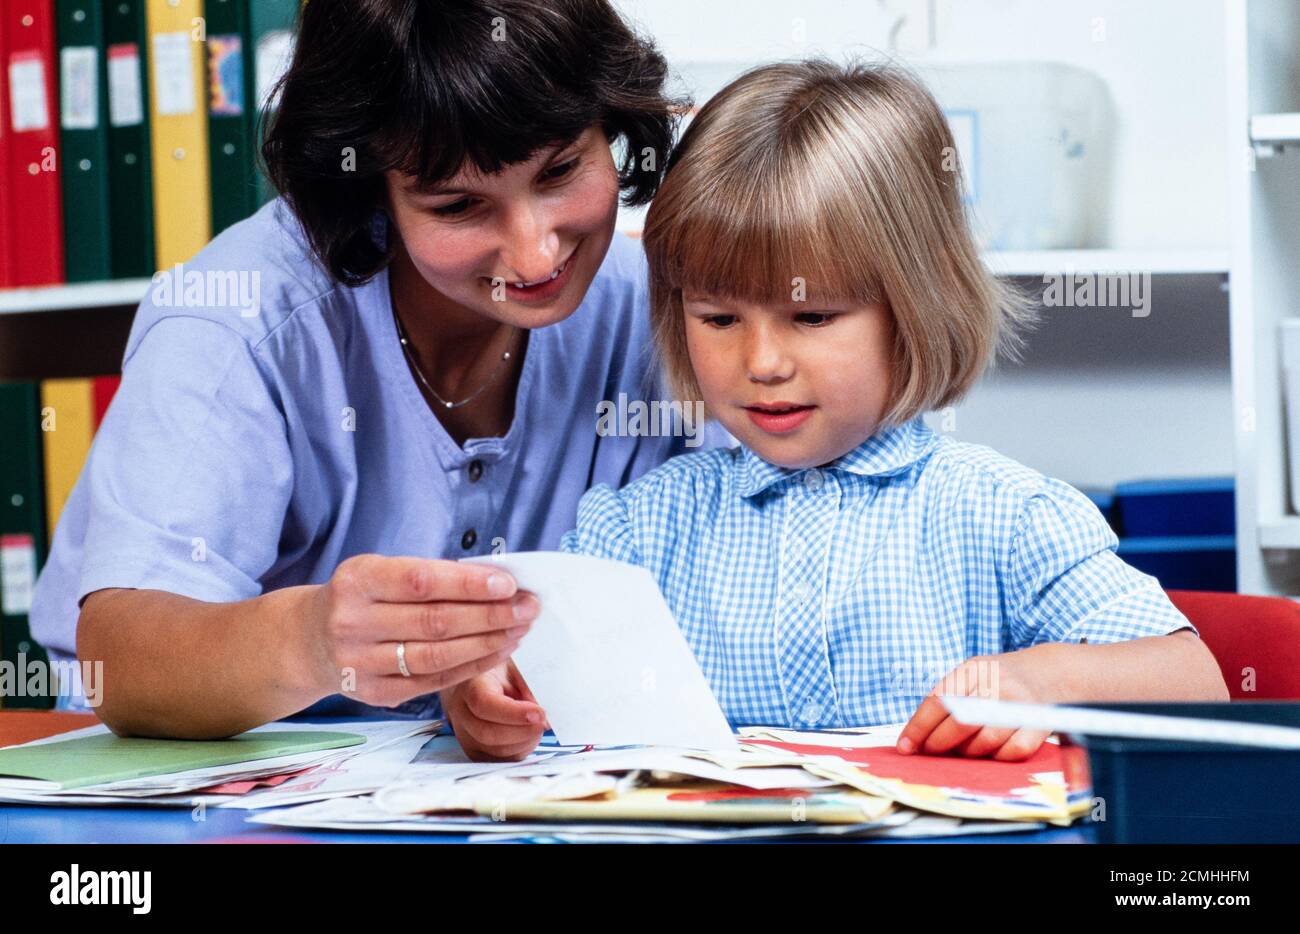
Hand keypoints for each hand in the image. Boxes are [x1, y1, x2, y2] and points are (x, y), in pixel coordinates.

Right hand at [303, 554, 537, 708]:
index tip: (508, 583)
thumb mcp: (381, 572)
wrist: (310, 640)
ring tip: (519, 629)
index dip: (469, 583)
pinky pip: (433, 681)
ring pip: (437, 656)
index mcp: (357, 581)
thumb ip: (431, 575)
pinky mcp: (374, 694)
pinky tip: (497, 651)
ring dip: (487, 643)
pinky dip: (470, 666)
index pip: (421, 581)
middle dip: (491, 614)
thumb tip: (497, 580)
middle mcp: (353, 623)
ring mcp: (361, 663)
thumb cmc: (362, 597)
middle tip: (528, 607)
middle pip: (435, 622)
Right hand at [442, 661, 546, 761]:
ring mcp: (464, 735)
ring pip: (494, 752)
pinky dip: (520, 751)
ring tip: (537, 726)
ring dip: (524, 742)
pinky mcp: (474, 751)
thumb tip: (542, 718)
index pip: (484, 704)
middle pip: (487, 734)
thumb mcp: (516, 667)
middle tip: (543, 721)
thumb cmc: (501, 672)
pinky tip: (528, 736)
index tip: (539, 713)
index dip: (514, 714)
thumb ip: (528, 686)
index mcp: (469, 684)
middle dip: (523, 732)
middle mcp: (460, 712)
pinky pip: (499, 760)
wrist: (480, 680)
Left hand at [897, 650, 1050, 760]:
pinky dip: (996, 757)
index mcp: (973, 669)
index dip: (919, 727)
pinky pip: (1013, 751)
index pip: (939, 701)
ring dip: (966, 752)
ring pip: (984, 741)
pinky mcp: (1041, 724)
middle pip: (960, 723)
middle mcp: (998, 684)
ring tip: (959, 751)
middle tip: (929, 752)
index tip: (904, 746)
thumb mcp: (971, 675)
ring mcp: (1021, 704)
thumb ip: (948, 699)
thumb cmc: (998, 679)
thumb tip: (917, 736)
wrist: (1049, 671)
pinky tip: (990, 752)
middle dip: (938, 744)